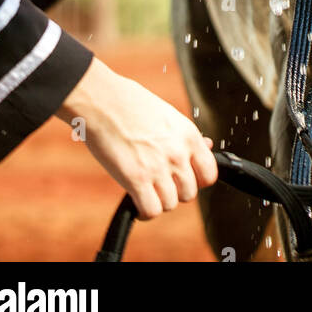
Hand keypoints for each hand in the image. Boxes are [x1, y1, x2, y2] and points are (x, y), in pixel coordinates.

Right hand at [57, 57, 217, 218]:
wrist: (102, 100)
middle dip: (174, 191)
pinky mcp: (136, 179)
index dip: (197, 181)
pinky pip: (151, 211)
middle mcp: (178, 153)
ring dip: (157, 201)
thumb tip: (207, 146)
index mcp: (188, 135)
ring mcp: (158, 167)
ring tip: (146, 188)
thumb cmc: (131, 104)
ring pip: (170, 205)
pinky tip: (136, 200)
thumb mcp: (169, 116)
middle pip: (189, 193)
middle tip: (159, 182)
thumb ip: (187, 136)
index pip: (209, 174)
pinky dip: (144, 211)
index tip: (184, 179)